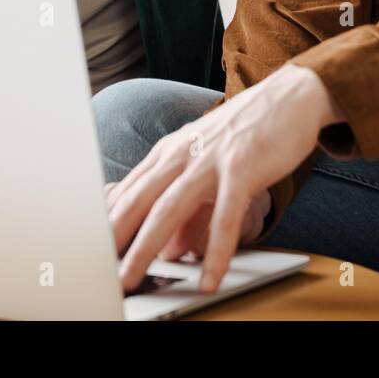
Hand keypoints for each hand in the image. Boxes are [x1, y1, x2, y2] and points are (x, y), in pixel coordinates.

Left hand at [107, 63, 341, 292]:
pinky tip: (209, 277)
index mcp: (168, 152)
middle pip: (137, 201)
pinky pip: (225, 216)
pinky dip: (215, 250)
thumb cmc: (245, 134)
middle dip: (112, 240)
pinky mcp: (242, 167)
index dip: (104, 225)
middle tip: (96, 273)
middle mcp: (181, 153)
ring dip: (145, 248)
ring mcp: (210, 158)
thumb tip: (171, 251)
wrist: (290, 97)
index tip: (88, 253)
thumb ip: (186, 207)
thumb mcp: (206, 165)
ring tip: (131, 280)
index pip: (126, 193)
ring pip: (168, 208)